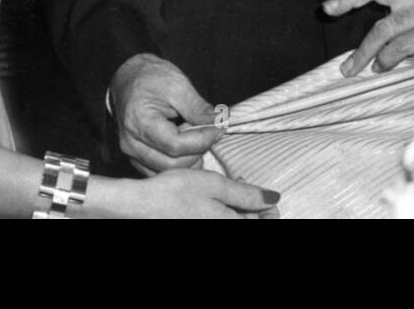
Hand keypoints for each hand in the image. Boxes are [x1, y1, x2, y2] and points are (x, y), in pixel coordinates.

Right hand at [104, 169, 279, 218]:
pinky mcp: (195, 226)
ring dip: (238, 208)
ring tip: (228, 187)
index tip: (266, 197)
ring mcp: (205, 228)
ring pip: (232, 222)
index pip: (263, 224)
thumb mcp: (215, 185)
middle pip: (247, 223)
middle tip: (243, 183)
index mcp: (227, 224)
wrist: (139, 205)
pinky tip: (214, 197)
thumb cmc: (174, 193)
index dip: (270, 212)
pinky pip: (217, 221)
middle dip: (253, 207)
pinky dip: (222, 211)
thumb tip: (274, 199)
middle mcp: (217, 230)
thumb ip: (247, 194)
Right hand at [110, 53, 223, 172]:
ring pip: (167, 171)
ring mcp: (131, 153)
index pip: (175, 145)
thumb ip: (197, 107)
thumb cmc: (150, 77)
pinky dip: (179, 164)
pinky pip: (160, 171)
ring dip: (189, 160)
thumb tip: (219, 122)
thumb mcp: (177, 84)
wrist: (129, 78)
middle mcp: (131, 143)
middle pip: (171, 164)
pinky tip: (188, 147)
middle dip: (198, 151)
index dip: (202, 140)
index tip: (219, 128)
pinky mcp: (135, 157)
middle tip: (212, 133)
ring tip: (199, 138)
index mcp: (139, 122)